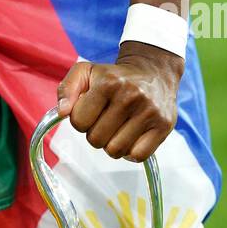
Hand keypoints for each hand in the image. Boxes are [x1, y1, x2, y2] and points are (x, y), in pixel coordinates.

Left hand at [57, 41, 182, 161]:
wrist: (153, 71)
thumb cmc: (115, 76)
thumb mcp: (86, 72)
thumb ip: (66, 89)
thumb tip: (62, 112)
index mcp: (108, 83)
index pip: (78, 121)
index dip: (80, 119)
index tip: (90, 110)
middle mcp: (130, 97)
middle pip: (96, 140)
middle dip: (95, 133)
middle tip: (105, 120)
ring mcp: (149, 112)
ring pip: (115, 151)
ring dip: (112, 144)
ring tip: (118, 128)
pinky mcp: (164, 126)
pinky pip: (137, 156)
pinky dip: (130, 151)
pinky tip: (131, 136)